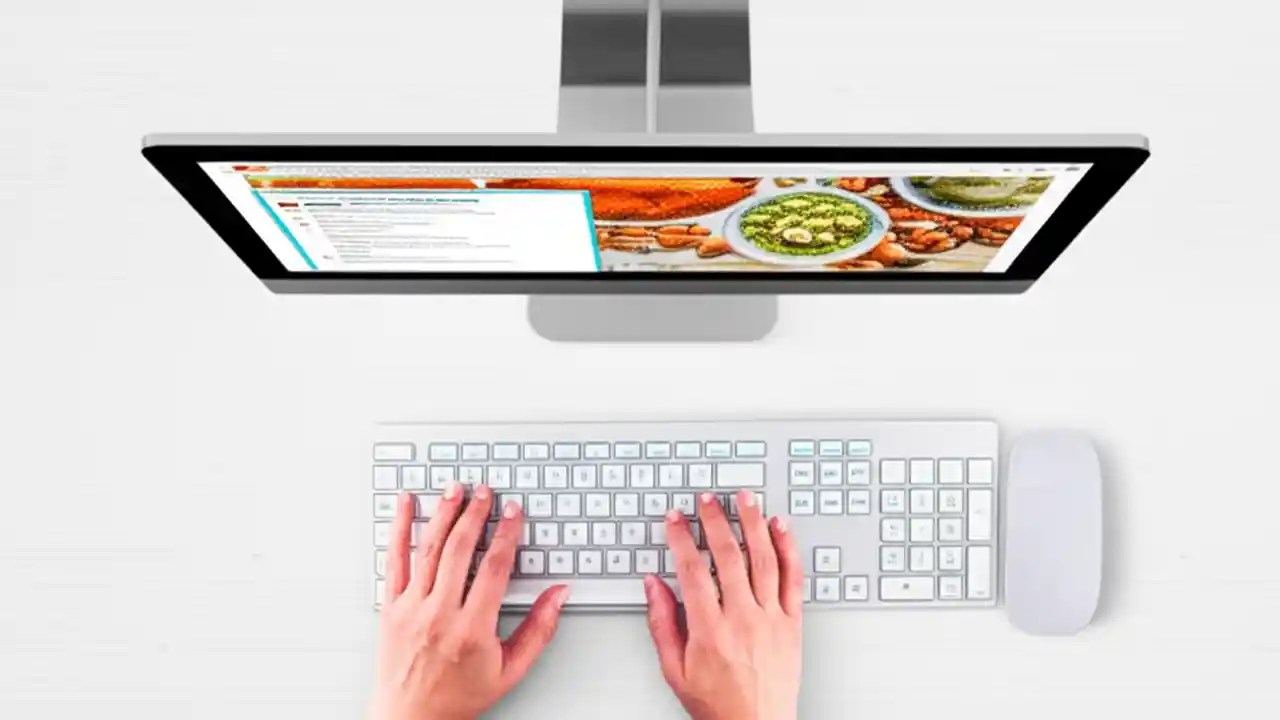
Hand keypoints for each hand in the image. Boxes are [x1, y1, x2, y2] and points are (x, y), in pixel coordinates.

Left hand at [368, 483, 569, 719]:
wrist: (411, 718)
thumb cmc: (460, 696)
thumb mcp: (510, 670)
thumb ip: (539, 629)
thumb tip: (559, 594)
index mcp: (472, 630)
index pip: (493, 568)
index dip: (507, 535)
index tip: (514, 512)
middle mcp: (440, 615)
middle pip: (460, 550)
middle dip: (476, 514)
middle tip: (486, 492)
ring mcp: (412, 609)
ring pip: (429, 549)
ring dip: (444, 514)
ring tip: (456, 490)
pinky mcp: (391, 608)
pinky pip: (394, 560)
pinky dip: (400, 528)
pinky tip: (406, 504)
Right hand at [644, 490, 803, 719]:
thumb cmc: (717, 703)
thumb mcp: (674, 669)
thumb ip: (662, 623)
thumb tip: (653, 585)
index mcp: (710, 631)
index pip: (693, 570)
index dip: (681, 538)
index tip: (674, 520)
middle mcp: (743, 619)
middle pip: (729, 556)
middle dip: (715, 521)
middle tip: (707, 500)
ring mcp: (772, 619)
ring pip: (763, 559)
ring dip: (753, 523)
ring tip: (744, 499)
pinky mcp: (793, 623)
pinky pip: (793, 578)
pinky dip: (787, 549)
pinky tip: (780, 527)